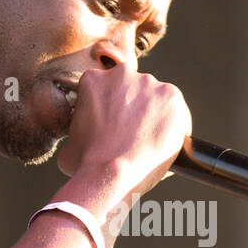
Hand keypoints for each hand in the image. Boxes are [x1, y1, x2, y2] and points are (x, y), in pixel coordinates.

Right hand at [56, 63, 190, 199]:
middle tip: (134, 136)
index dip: (115, 110)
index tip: (118, 126)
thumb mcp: (70, 141)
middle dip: (135, 110)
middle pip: (134, 91)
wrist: (111, 174)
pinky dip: (176, 127)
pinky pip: (177, 112)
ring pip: (156, 100)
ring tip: (151, 143)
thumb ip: (79, 129)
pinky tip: (168, 144)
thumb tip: (84, 138)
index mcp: (94, 79)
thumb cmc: (86, 163)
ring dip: (155, 117)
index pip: (110, 90)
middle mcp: (122, 73)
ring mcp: (149, 83)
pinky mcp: (172, 96)